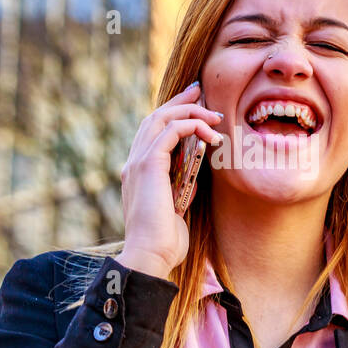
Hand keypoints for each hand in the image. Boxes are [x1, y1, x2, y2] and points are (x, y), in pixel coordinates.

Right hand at [115, 80, 222, 278]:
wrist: (150, 256)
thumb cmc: (165, 242)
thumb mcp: (176, 209)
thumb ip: (181, 190)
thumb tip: (194, 177)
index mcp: (137, 173)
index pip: (152, 133)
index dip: (172, 115)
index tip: (194, 105)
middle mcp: (133, 163)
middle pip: (155, 118)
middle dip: (180, 101)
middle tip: (201, 91)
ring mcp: (138, 162)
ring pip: (161, 119)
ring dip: (190, 111)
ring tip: (214, 115)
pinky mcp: (148, 165)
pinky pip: (171, 131)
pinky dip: (191, 126)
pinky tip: (210, 134)